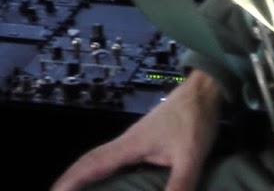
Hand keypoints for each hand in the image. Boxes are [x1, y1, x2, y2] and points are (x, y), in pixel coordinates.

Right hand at [50, 69, 222, 190]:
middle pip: (90, 161)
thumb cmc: (194, 119)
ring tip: (74, 190)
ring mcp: (134, 140)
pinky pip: (114, 158)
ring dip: (85, 174)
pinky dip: (102, 170)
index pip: (92, 163)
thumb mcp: (190, 156)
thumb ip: (179, 184)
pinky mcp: (145, 141)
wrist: (203, 92)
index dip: (71, 180)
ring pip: (101, 159)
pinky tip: (109, 179)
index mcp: (130, 144)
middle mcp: (127, 142)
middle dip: (71, 178)